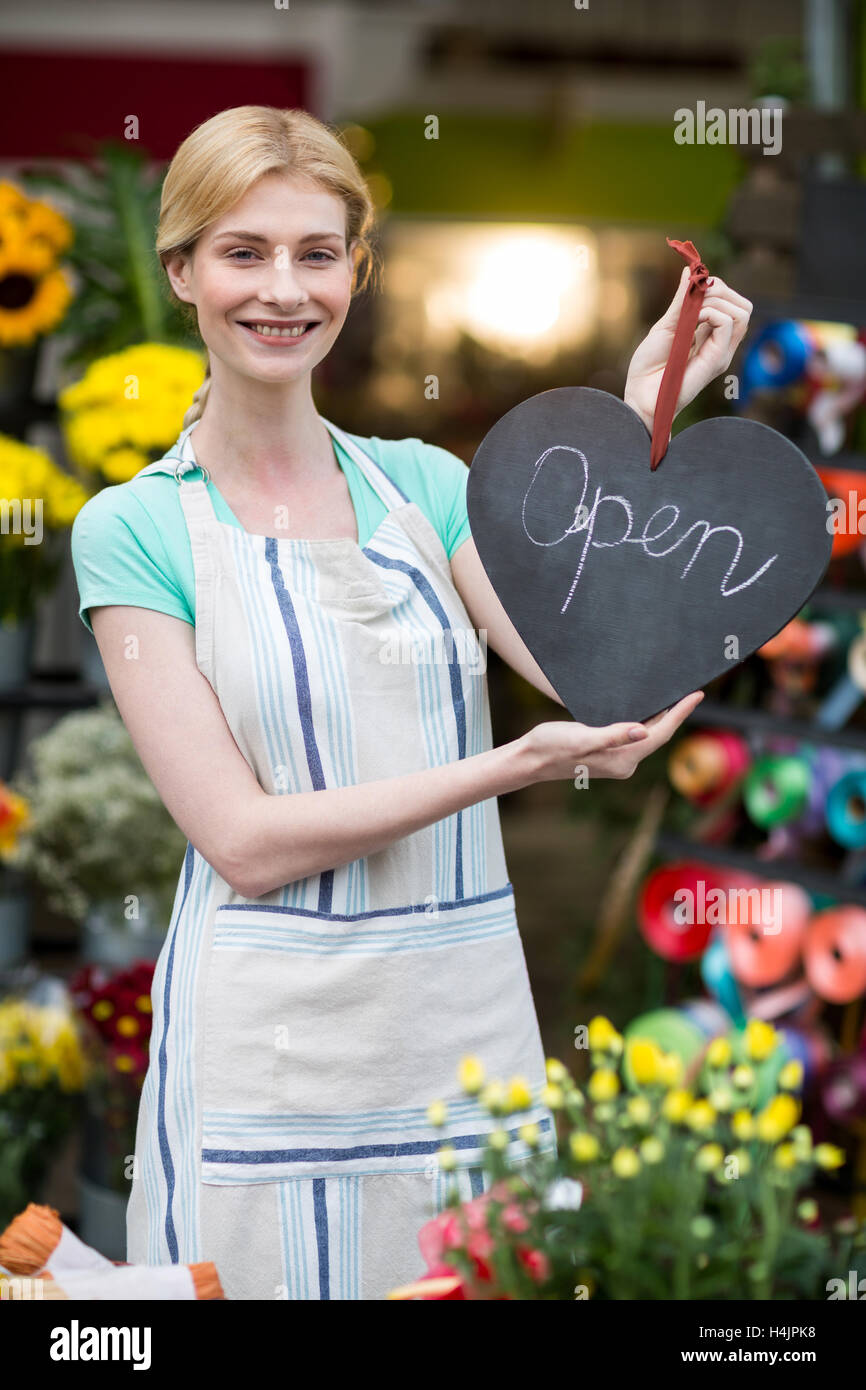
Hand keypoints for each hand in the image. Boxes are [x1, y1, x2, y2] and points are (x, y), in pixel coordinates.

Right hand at [519, 690, 704, 783]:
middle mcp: (624, 762)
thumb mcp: (582, 737)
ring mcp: (617, 759)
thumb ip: (613, 735)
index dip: (680, 713)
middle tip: (692, 690)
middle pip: (658, 734)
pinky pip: (634, 735)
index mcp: (623, 760)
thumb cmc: (552, 747)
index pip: (660, 734)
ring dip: (661, 716)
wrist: (530, 759)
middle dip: (675, 713)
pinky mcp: (608, 752)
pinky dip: (645, 720)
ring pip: (647, 734)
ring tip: (675, 695)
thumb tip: (644, 731)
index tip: (696, 695)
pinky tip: (647, 707)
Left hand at [623, 268, 752, 434]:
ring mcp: (720, 352)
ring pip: (742, 312)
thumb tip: (691, 272)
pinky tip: (691, 321)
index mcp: (710, 335)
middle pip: (743, 306)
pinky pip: (728, 324)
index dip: (716, 287)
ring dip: (715, 300)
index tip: (692, 288)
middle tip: (694, 296)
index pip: (732, 302)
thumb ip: (682, 301)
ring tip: (691, 311)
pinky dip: (710, 312)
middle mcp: (720, 344)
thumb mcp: (666, 325)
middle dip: (721, 290)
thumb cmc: (649, 368)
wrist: (640, 397)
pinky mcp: (716, 360)